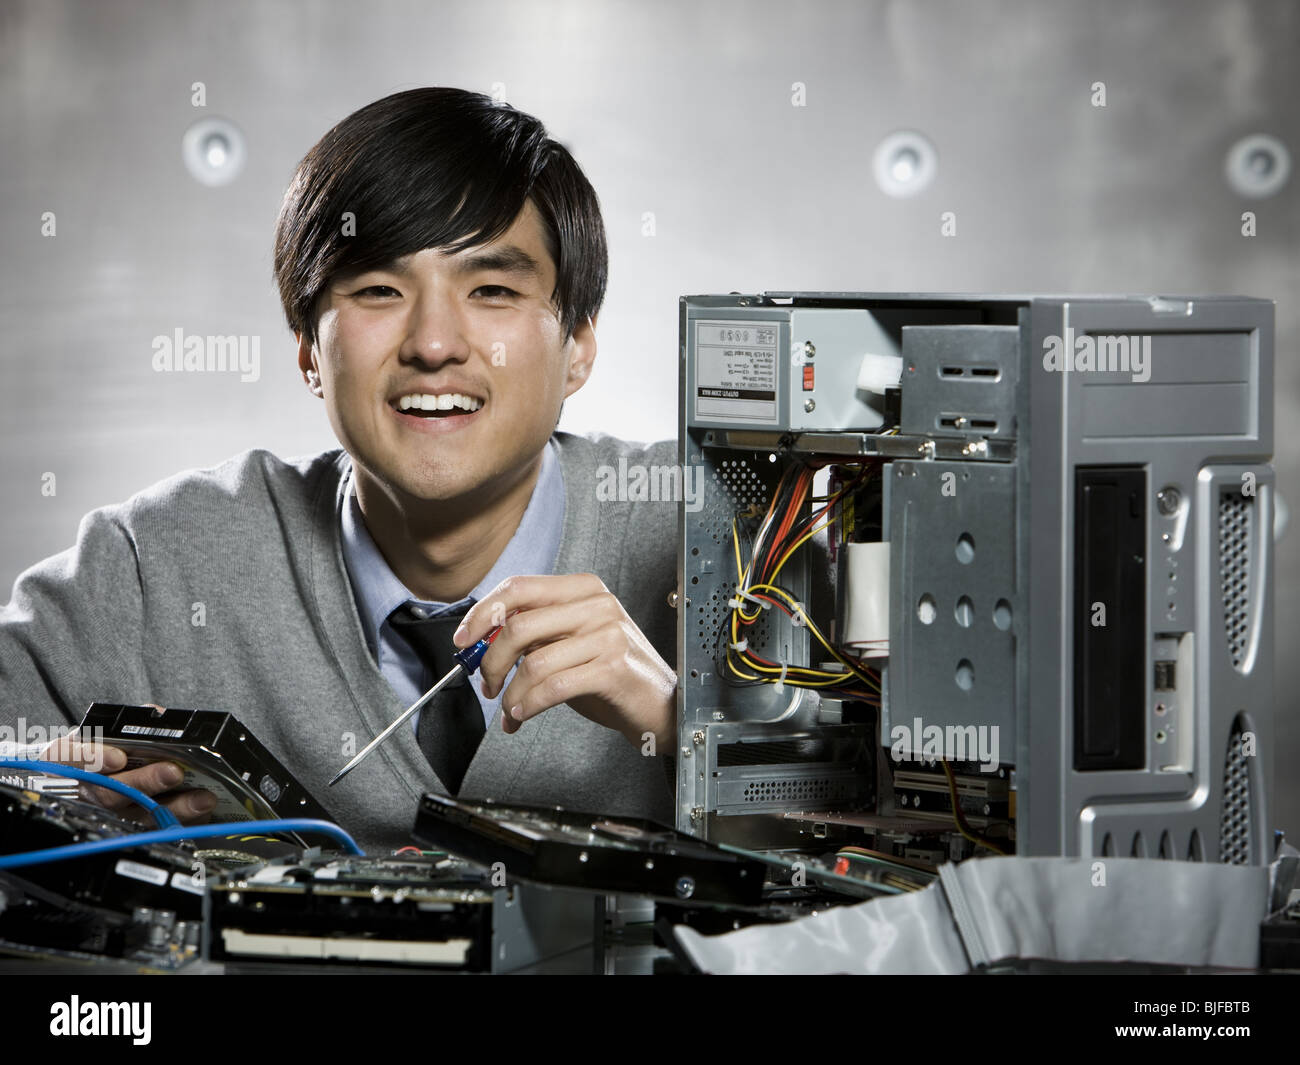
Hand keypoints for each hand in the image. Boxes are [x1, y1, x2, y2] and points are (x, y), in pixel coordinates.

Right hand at [37, 734, 217, 825]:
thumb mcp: (114, 730)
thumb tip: (157, 715)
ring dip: (174, 807)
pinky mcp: (137, 828)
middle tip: (173, 771)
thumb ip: (135, 722)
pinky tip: (204, 810)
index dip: (90, 758)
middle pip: (108, 793)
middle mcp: (88, 790)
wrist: (112, 777)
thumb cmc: (110, 749)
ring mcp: (112, 814)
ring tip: (202, 797)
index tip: (118, 757)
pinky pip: (160, 829)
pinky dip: (185, 820)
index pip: (66, 758)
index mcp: (71, 760)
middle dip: (144, 782)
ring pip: (138, 816)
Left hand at [453, 574, 677, 751]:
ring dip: (511, 693)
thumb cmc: (611, 673)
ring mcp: (608, 635)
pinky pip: (553, 687)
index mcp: (582, 588)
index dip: (482, 613)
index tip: (463, 639)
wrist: (660, 704)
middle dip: (491, 661)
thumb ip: (535, 633)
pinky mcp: (613, 668)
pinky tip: (523, 715)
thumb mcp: (570, 642)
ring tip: (509, 709)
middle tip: (487, 684)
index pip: (518, 588)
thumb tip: (481, 639)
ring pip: (533, 661)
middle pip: (519, 625)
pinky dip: (529, 705)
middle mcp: (597, 605)